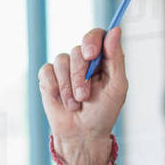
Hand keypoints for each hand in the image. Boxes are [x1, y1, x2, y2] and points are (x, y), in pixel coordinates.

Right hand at [38, 25, 127, 164]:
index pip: (97, 35)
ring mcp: (65, 67)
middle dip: (80, 75)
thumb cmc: (103, 113)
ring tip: (76, 103)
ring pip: (62, 60)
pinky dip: (55, 89)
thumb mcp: (117, 87)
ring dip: (69, 87)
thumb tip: (116, 30)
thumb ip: (116, 59)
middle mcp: (83, 60)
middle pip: (78, 49)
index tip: (91, 54)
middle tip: (84, 96)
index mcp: (102, 59)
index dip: (92, 40)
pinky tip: (63, 102)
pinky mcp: (49, 77)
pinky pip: (47, 71)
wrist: (82, 134)